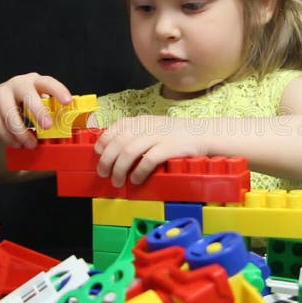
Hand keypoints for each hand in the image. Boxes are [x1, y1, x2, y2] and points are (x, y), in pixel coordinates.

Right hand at [0, 73, 71, 148]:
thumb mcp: (39, 101)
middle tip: (48, 126)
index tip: (67, 101)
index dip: (58, 90)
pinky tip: (16, 143)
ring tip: (30, 144)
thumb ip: (50, 110)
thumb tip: (68, 127)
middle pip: (27, 94)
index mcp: (35, 81)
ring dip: (21, 132)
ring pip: (9, 112)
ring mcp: (2, 93)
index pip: (48, 82)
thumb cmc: (26, 102)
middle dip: (38, 111)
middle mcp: (18, 84)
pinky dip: (8, 136)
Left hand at [94, 116, 209, 187]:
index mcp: (141, 121)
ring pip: (129, 151)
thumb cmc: (176, 135)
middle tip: (104, 174)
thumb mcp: (154, 128)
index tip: (99, 154)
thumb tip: (114, 151)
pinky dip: (138, 172)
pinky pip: (147, 161)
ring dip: (119, 169)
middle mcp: (146, 126)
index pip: (115, 128)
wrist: (202, 134)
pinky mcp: (168, 148)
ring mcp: (158, 136)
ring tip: (117, 181)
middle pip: (118, 142)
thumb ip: (136, 135)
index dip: (103, 142)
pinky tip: (135, 180)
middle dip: (107, 160)